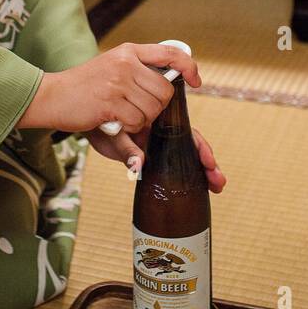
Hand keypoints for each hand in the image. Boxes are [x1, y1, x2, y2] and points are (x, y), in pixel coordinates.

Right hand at [19, 42, 200, 134]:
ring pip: (152, 109)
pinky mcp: (110, 102)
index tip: (196, 81)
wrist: (52, 96)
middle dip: (157, 108)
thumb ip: (138, 71)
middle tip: (138, 111)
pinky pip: (136, 121)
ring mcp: (117, 82)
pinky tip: (114, 121)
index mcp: (129, 51)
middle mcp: (125, 63)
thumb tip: (169, 83)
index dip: (189, 67)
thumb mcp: (112, 68)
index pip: (171, 53)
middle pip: (165, 91)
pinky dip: (129, 127)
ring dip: (142, 120)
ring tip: (122, 115)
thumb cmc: (84, 86)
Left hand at [86, 125, 225, 193]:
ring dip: (206, 169)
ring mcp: (162, 143)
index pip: (185, 131)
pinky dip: (195, 174)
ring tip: (218, 185)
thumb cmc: (99, 125)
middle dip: (207, 161)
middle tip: (217, 180)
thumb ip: (127, 150)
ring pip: (190, 152)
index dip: (199, 146)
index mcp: (156, 121)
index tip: (208, 162)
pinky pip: (180, 162)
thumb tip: (138, 166)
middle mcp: (163, 131)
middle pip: (193, 143)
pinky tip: (208, 187)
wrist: (89, 122)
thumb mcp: (112, 137)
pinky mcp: (156, 155)